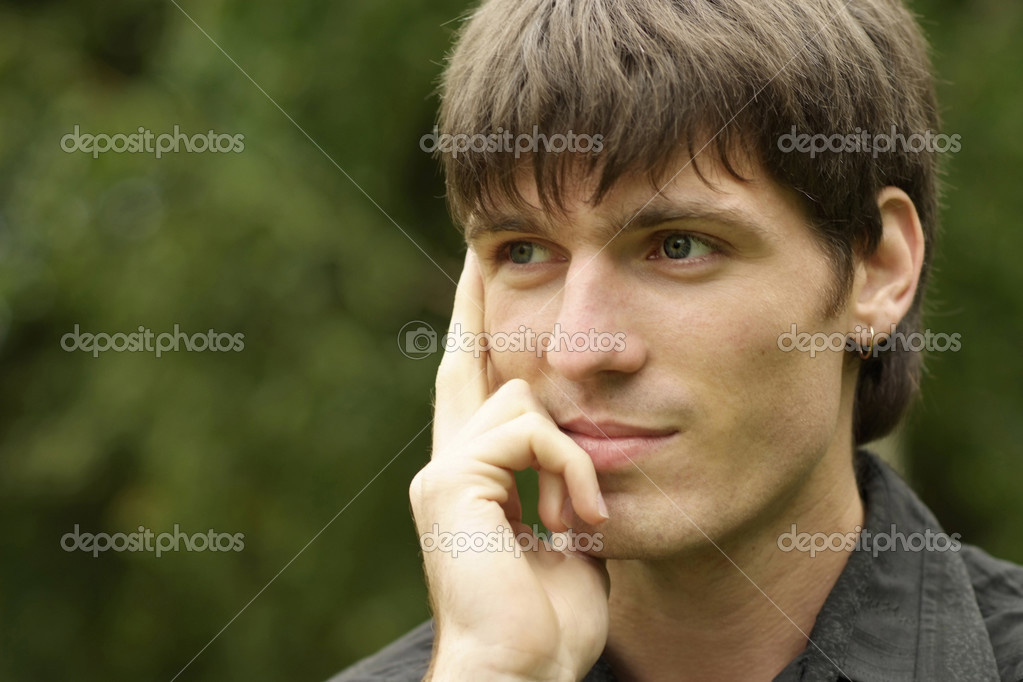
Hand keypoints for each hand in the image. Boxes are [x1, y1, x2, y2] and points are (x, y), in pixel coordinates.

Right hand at [410, 250, 610, 681]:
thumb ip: (565, 487)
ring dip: (571, 454)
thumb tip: (582, 449)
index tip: (483, 283)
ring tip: (584, 519)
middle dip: (474, 302)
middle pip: (465, 363)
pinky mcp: (451, 481)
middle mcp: (448, 466)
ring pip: (521, 397)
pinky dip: (570, 472)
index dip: (477, 335)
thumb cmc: (547, 623)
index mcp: (475, 481)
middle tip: (480, 247)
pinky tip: (579, 522)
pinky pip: (531, 432)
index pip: (472, 391)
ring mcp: (444, 472)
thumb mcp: (569, 539)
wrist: (520, 672)